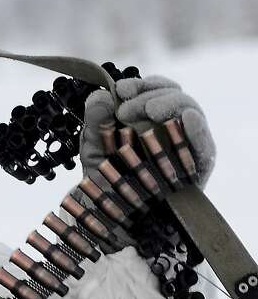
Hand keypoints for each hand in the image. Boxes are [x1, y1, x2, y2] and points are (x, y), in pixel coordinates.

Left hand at [80, 75, 214, 186]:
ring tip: (150, 111)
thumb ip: (95, 120)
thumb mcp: (94, 145)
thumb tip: (102, 95)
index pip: (155, 89)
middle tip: (126, 111)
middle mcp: (170, 126)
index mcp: (148, 116)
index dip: (141, 84)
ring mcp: (186, 145)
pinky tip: (187, 119)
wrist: (112, 213)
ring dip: (171, 105)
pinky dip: (197, 128)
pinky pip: (205, 144)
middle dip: (149, 95)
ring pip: (191, 111)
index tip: (121, 90)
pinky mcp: (198, 167)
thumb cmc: (106, 176)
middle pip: (174, 95)